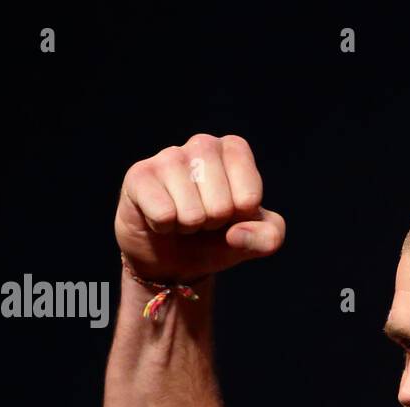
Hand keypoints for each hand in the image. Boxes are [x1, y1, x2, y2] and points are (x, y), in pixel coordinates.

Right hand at [114, 133, 284, 281]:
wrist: (174, 258)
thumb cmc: (218, 238)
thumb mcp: (258, 240)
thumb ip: (270, 236)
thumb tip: (234, 233)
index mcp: (235, 151)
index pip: (250, 196)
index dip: (240, 218)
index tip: (231, 213)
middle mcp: (203, 145)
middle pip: (221, 205)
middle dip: (213, 224)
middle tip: (203, 219)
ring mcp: (169, 156)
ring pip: (192, 212)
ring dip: (188, 227)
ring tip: (182, 218)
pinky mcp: (139, 175)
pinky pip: (163, 213)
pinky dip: (164, 227)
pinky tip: (160, 219)